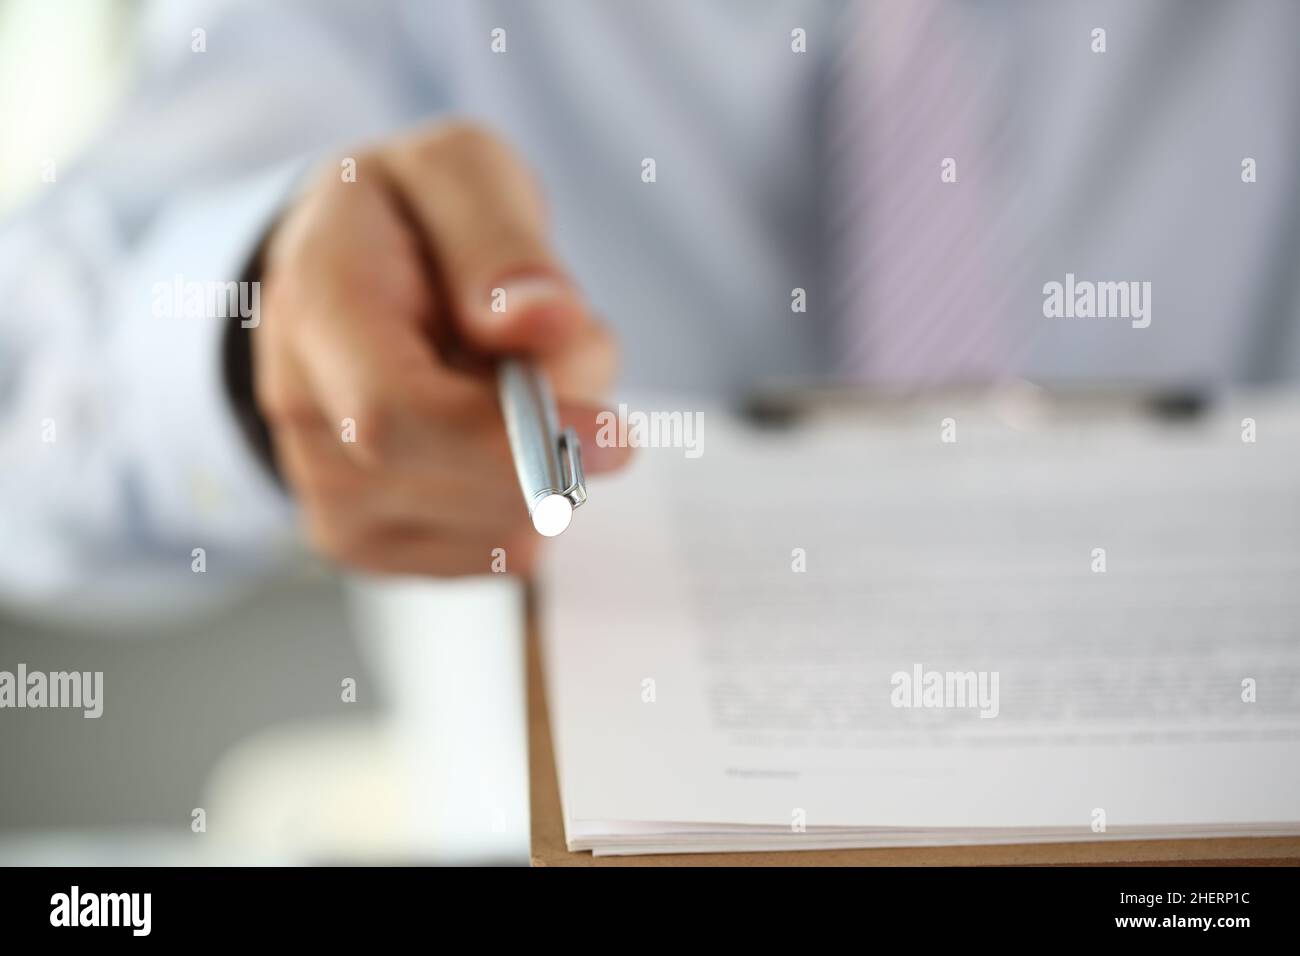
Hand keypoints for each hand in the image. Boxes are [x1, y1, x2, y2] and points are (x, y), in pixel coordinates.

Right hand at [252, 123, 628, 575]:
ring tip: (518, 374)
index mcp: (316, 307)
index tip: (615, 434)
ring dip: (555, 457)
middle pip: (468, 483)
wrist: (342, 276)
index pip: (397, 414)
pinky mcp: (374, 544)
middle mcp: (304, 415)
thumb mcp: (458, 171)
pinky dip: (535, 497)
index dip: (513, 439)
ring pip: (503, 524)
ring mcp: (331, 494)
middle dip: (562, 432)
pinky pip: (504, 551)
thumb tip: (543, 323)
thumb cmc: (409, 217)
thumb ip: (497, 239)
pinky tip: (499, 431)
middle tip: (571, 343)